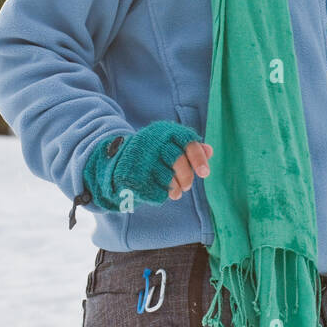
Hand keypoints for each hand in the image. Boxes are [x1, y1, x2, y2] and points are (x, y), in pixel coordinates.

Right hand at [83, 121, 212, 208]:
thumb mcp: (168, 145)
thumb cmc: (151, 155)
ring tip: (175, 191)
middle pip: (178, 161)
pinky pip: (157, 192)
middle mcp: (150, 142)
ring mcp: (140, 159)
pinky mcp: (132, 177)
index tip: (205, 173)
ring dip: (175, 189)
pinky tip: (157, 190)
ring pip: (168, 179)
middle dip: (187, 177)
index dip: (198, 158)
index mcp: (162, 131)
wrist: (115, 162)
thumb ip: (189, 147)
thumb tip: (210, 151)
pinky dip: (162, 195)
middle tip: (187, 186)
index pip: (187, 141)